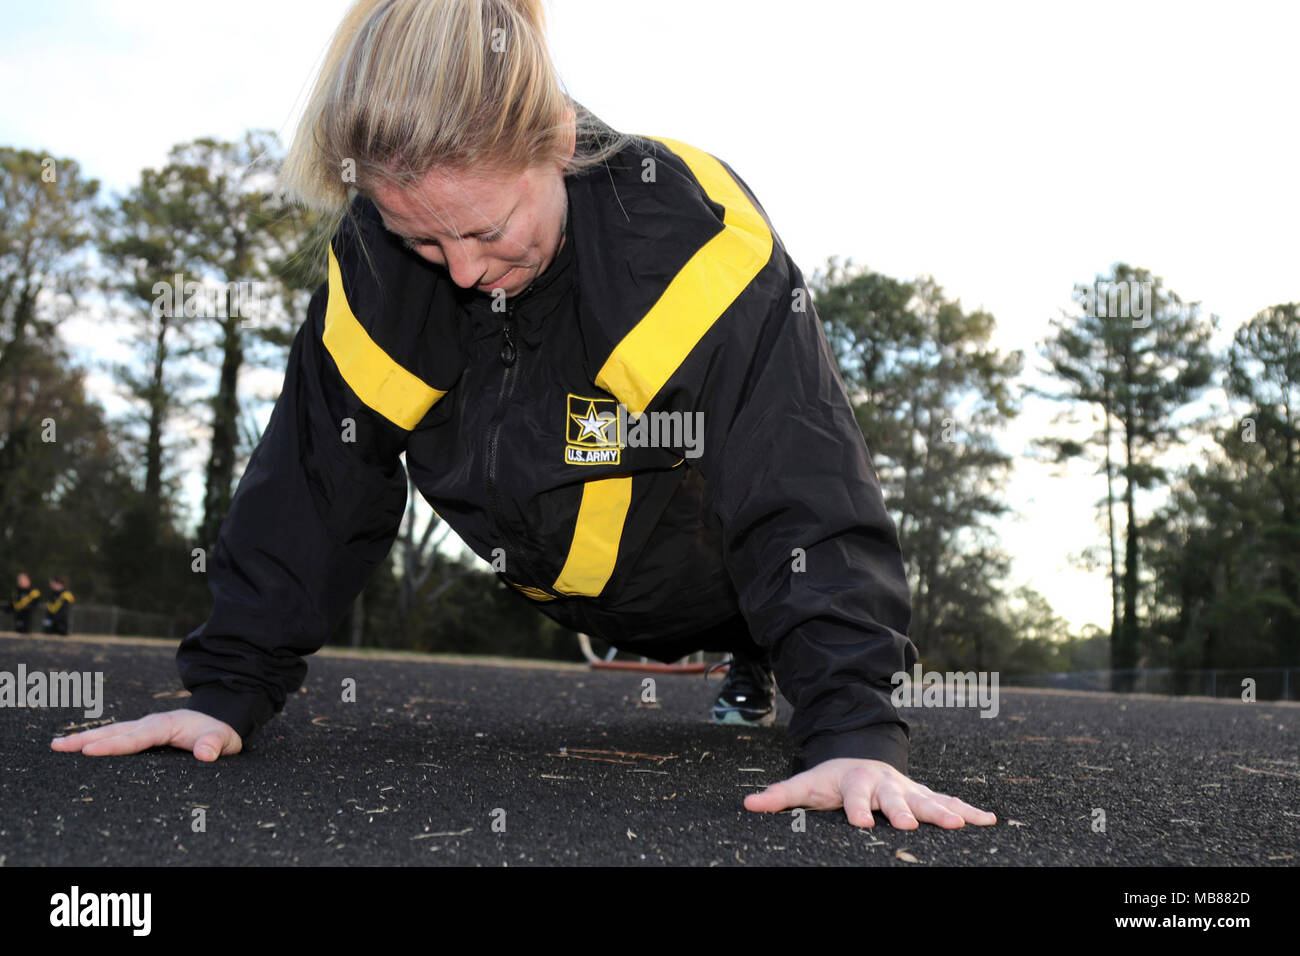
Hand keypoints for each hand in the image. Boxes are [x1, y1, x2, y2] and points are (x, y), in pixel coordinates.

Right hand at [50, 709, 241, 762]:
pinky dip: (95, 741)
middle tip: (58, 746)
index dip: (114, 745)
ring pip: (111, 733)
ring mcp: (143, 727)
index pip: (137, 737)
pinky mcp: (141, 734)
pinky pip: (116, 737)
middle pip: (115, 732)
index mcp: (166, 725)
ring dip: (85, 738)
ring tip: (56, 745)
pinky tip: (77, 748)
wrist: (219, 719)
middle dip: (87, 739)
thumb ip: (215, 744)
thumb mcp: (224, 739)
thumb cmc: (219, 732)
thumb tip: (206, 754)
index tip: (89, 751)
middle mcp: (149, 723)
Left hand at [744, 757, 996, 829]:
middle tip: (912, 825)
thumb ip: (780, 795)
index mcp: (855, 782)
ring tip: (960, 824)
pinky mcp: (924, 794)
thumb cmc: (831, 778)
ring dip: (944, 811)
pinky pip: (949, 801)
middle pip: (894, 799)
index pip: (854, 797)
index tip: (860, 823)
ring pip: (927, 799)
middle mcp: (884, 784)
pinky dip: (968, 810)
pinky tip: (989, 820)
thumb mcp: (805, 785)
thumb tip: (748, 803)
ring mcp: (907, 789)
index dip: (857, 809)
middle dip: (903, 811)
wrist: (859, 755)